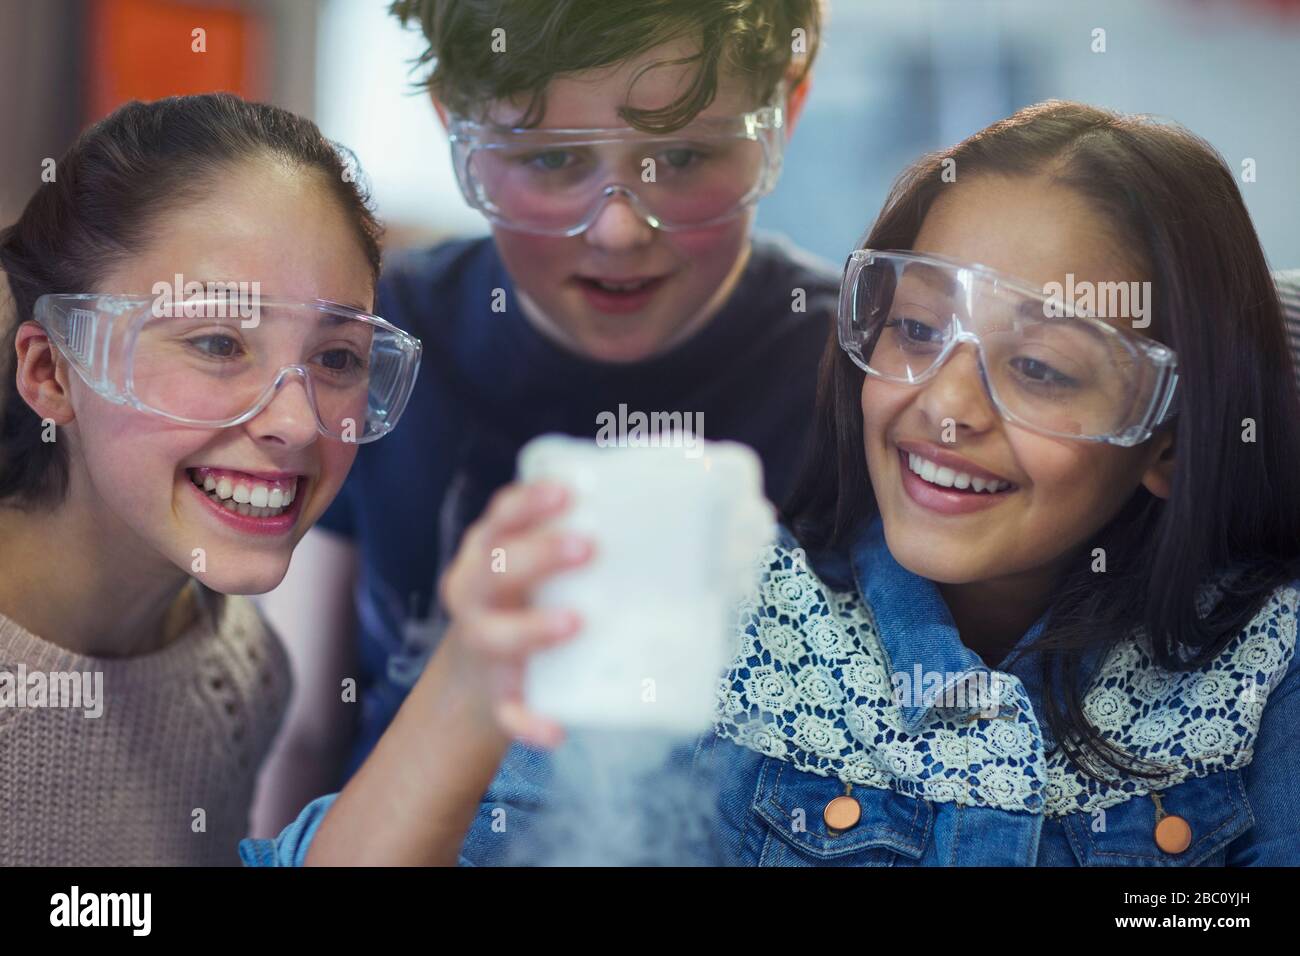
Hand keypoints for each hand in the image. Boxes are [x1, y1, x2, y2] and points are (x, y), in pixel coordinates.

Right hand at [438, 480, 592, 748]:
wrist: (483, 670)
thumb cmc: (536, 599)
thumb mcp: (545, 565)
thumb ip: (590, 547)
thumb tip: (703, 531)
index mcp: (491, 550)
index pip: (502, 516)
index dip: (529, 502)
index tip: (566, 492)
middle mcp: (476, 592)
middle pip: (495, 567)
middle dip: (539, 555)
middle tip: (588, 547)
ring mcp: (482, 643)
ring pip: (493, 635)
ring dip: (532, 628)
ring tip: (575, 623)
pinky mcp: (495, 692)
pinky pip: (506, 709)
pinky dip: (527, 721)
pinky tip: (554, 732)